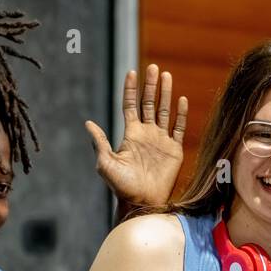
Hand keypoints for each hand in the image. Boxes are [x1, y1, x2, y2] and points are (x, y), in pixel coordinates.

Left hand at [85, 64, 187, 212]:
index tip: (132, 72)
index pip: (131, 105)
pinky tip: (182, 100)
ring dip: (165, 94)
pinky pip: (179, 128)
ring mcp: (161, 141)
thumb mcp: (106, 164)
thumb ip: (99, 143)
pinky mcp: (175, 150)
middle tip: (154, 68)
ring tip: (167, 76)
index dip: (131, 89)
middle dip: (151, 85)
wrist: (143, 202)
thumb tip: (88, 123)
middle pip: (149, 103)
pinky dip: (181, 114)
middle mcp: (147, 134)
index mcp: (131, 134)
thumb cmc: (122, 186)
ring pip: (164, 111)